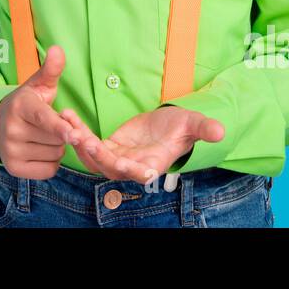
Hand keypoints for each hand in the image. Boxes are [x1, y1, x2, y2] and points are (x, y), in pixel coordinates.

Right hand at [0, 45, 78, 178]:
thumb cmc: (28, 103)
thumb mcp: (38, 85)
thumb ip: (51, 70)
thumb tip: (58, 49)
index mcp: (20, 106)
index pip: (44, 118)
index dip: (60, 126)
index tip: (74, 134)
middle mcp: (12, 129)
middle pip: (57, 138)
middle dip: (61, 132)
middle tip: (47, 124)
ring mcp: (11, 151)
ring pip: (55, 154)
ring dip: (56, 147)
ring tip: (42, 136)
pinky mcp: (14, 168)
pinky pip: (49, 170)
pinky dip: (50, 162)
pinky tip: (39, 149)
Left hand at [58, 104, 224, 183]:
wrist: (167, 126)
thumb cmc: (181, 127)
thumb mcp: (193, 124)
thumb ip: (204, 129)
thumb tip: (221, 132)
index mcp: (154, 163)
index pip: (143, 172)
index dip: (135, 171)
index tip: (128, 165)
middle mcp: (132, 166)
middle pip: (112, 168)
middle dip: (99, 157)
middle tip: (89, 142)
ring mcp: (118, 158)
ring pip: (94, 158)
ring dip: (81, 145)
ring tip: (71, 127)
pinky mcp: (108, 147)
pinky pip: (88, 142)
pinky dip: (77, 131)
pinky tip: (67, 115)